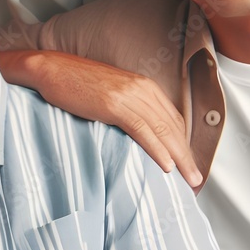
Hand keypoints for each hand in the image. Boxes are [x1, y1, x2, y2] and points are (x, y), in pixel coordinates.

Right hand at [0, 50, 200, 186]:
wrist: (51, 69)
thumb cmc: (75, 83)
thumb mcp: (110, 94)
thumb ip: (126, 108)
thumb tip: (135, 132)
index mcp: (144, 86)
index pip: (173, 120)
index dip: (184, 145)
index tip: (189, 165)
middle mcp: (143, 89)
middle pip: (173, 128)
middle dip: (187, 156)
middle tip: (197, 180)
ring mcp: (130, 96)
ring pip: (163, 131)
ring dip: (179, 158)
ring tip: (189, 180)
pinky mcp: (116, 105)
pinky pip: (143, 131)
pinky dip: (157, 149)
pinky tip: (166, 166)